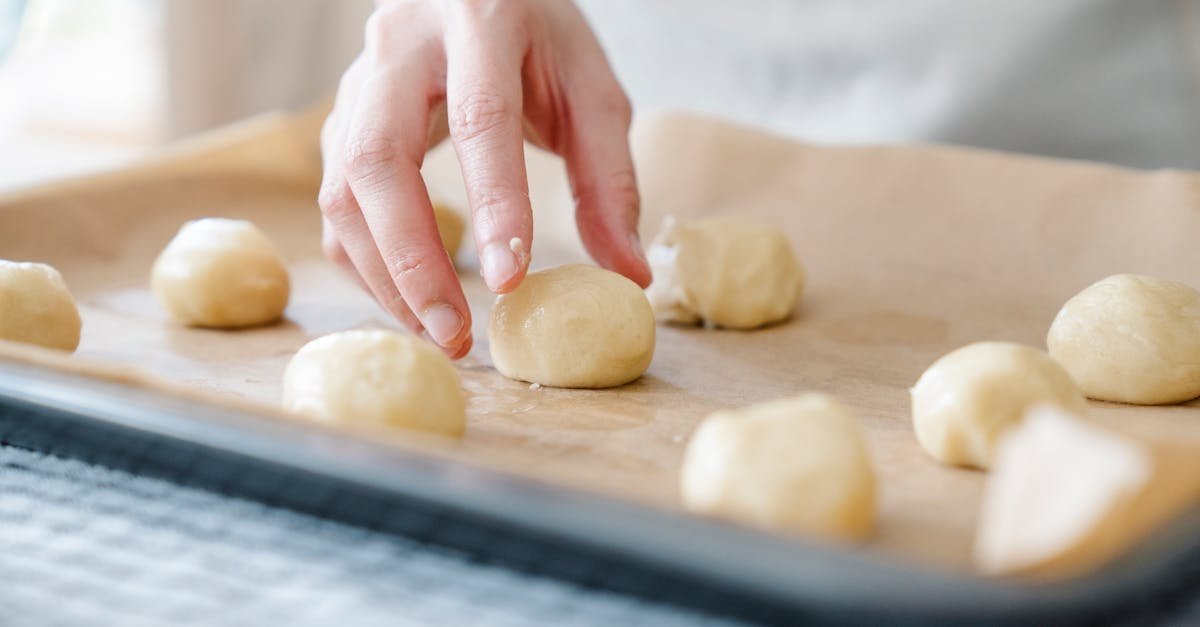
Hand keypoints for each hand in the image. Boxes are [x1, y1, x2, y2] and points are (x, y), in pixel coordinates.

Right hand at [319, 0, 651, 359]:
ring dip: (384, 273)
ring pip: (342, 187)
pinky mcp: (339, 120)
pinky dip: (365, 261)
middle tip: (454, 332)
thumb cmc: (539, 41)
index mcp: (479, 23)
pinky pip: (334, 202)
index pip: (480, 120)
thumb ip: (610, 180)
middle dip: (411, 259)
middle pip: (379, 159)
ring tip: (437, 330)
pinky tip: (408, 298)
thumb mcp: (591, 92)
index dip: (495, 203)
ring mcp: (357, 83)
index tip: (512, 280)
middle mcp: (402, 48)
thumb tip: (629, 275)